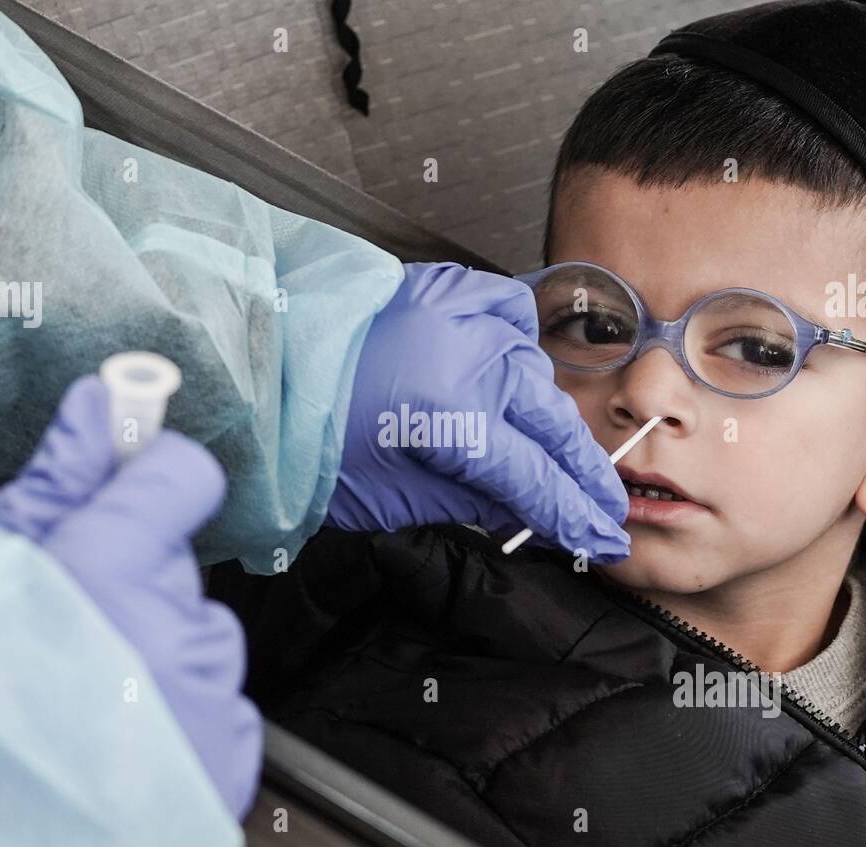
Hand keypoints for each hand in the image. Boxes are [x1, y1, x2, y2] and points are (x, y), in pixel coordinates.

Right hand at [0, 376, 261, 819]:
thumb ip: (53, 486)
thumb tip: (96, 407)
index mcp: (111, 566)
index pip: (182, 474)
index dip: (154, 479)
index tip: (133, 484)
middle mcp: (173, 623)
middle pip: (178, 571)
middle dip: (133, 591)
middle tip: (67, 634)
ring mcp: (206, 691)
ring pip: (197, 641)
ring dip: (155, 660)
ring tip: (84, 700)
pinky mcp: (228, 748)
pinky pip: (219, 705)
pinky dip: (179, 718)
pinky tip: (120, 741)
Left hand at [327, 261, 630, 559]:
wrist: (261, 374)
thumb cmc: (306, 439)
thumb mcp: (391, 497)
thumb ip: (473, 503)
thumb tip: (527, 510)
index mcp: (450, 418)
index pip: (536, 479)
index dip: (574, 516)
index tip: (601, 537)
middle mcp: (467, 359)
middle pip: (552, 426)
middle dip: (583, 475)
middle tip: (604, 506)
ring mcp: (458, 317)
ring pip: (535, 371)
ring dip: (548, 415)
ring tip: (554, 451)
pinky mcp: (441, 290)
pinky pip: (506, 309)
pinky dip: (516, 338)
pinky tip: (512, 366)